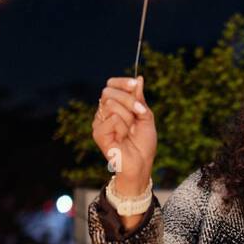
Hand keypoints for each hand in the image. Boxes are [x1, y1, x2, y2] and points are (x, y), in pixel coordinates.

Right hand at [91, 76, 155, 196]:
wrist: (141, 164)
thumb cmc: (143, 144)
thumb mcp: (145, 117)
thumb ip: (139, 99)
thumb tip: (139, 79)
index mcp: (115, 106)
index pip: (111, 85)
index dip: (122, 82)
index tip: (135, 84)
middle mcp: (104, 112)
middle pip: (109, 92)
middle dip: (129, 100)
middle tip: (139, 114)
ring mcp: (99, 123)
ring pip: (111, 105)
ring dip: (128, 118)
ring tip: (129, 132)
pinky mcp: (98, 134)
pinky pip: (112, 119)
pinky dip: (122, 128)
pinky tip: (122, 138)